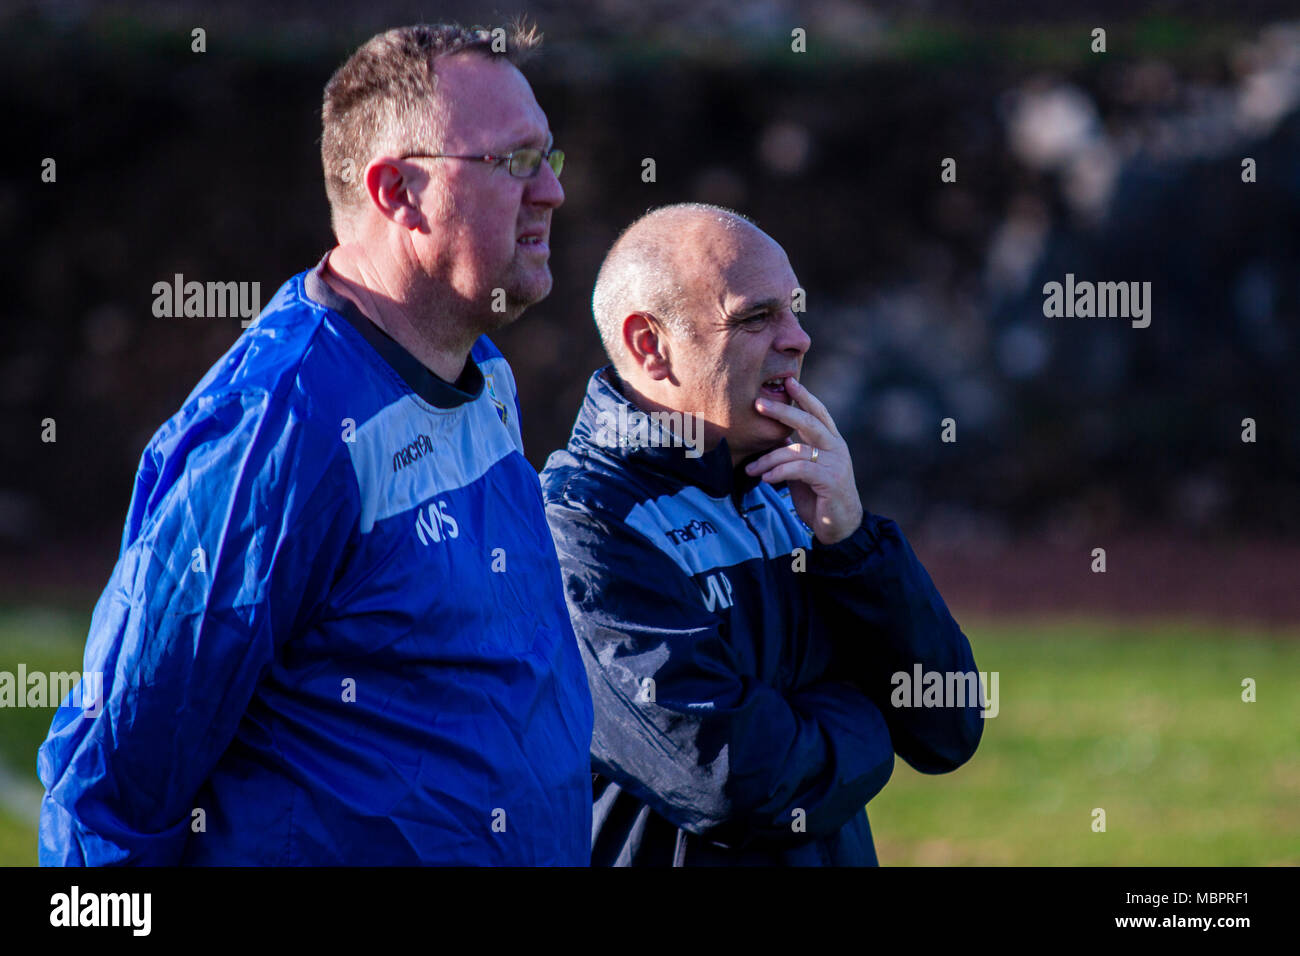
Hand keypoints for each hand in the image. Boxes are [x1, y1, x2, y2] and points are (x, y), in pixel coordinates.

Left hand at [745, 376, 862, 544]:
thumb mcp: (804, 472)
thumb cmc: (820, 499)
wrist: (842, 528)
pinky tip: (765, 479)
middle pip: (809, 421)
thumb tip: (774, 442)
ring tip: (751, 469)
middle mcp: (837, 448)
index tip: (788, 381)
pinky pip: (799, 469)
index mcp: (832, 442)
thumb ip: (794, 455)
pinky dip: (778, 472)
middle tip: (758, 403)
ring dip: (769, 459)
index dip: (804, 396)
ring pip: (796, 449)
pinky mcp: (831, 480)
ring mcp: (836, 463)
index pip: (818, 412)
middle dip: (782, 411)